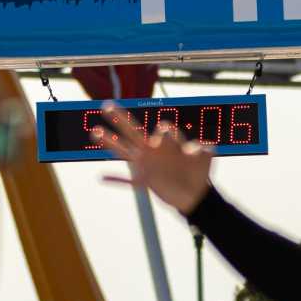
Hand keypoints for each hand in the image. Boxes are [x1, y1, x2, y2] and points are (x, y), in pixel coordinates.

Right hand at [95, 105, 213, 211]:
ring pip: (125, 150)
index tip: (172, 139)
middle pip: (134, 130)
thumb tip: (202, 146)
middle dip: (121, 118)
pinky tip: (103, 177)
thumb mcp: (206, 157)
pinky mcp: (146, 180)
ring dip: (110, 142)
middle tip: (108, 106)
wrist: (195, 193)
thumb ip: (204, 149)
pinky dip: (116, 180)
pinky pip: (128, 180)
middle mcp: (153, 149)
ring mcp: (147, 164)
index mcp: (168, 140)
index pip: (164, 130)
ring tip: (95, 132)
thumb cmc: (199, 170)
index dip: (168, 134)